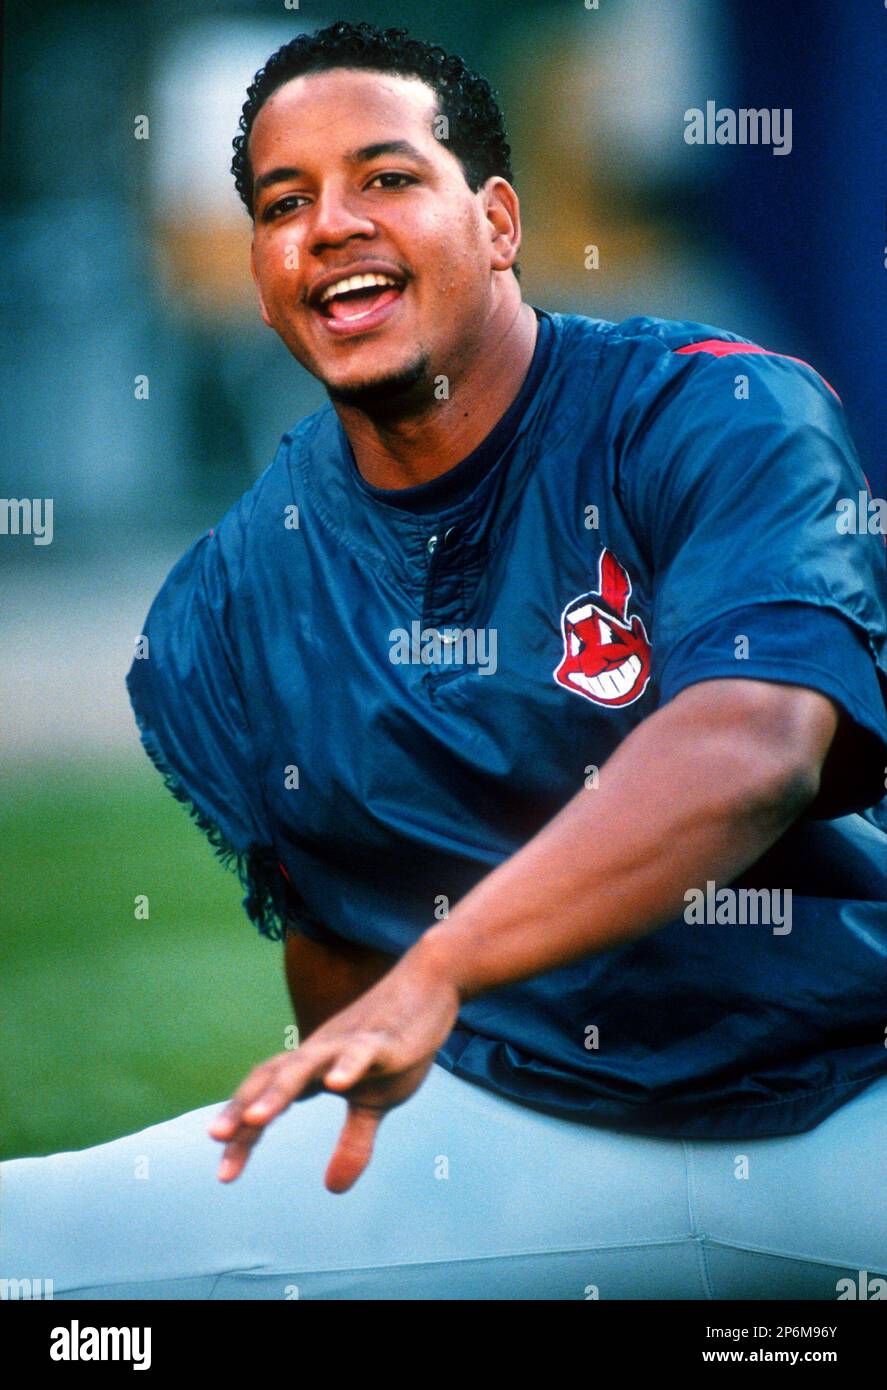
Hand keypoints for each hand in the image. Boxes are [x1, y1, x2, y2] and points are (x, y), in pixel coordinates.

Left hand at [207, 938, 460, 1192]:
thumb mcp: (375, 1102)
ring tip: (255, 1118)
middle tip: (217, 1139)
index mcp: (312, 1068)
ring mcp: (349, 1042)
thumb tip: (333, 1188)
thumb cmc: (392, 1045)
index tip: (224, 1173)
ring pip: (306, 1062)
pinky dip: (347, 1065)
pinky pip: (362, 1051)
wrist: (427, 988)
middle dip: (243, 1108)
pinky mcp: (383, 1039)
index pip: (266, 1097)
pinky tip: (338, 1083)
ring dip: (279, 1090)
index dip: (243, 1131)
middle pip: (271, 1076)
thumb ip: (352, 1142)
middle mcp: (320, 1052)